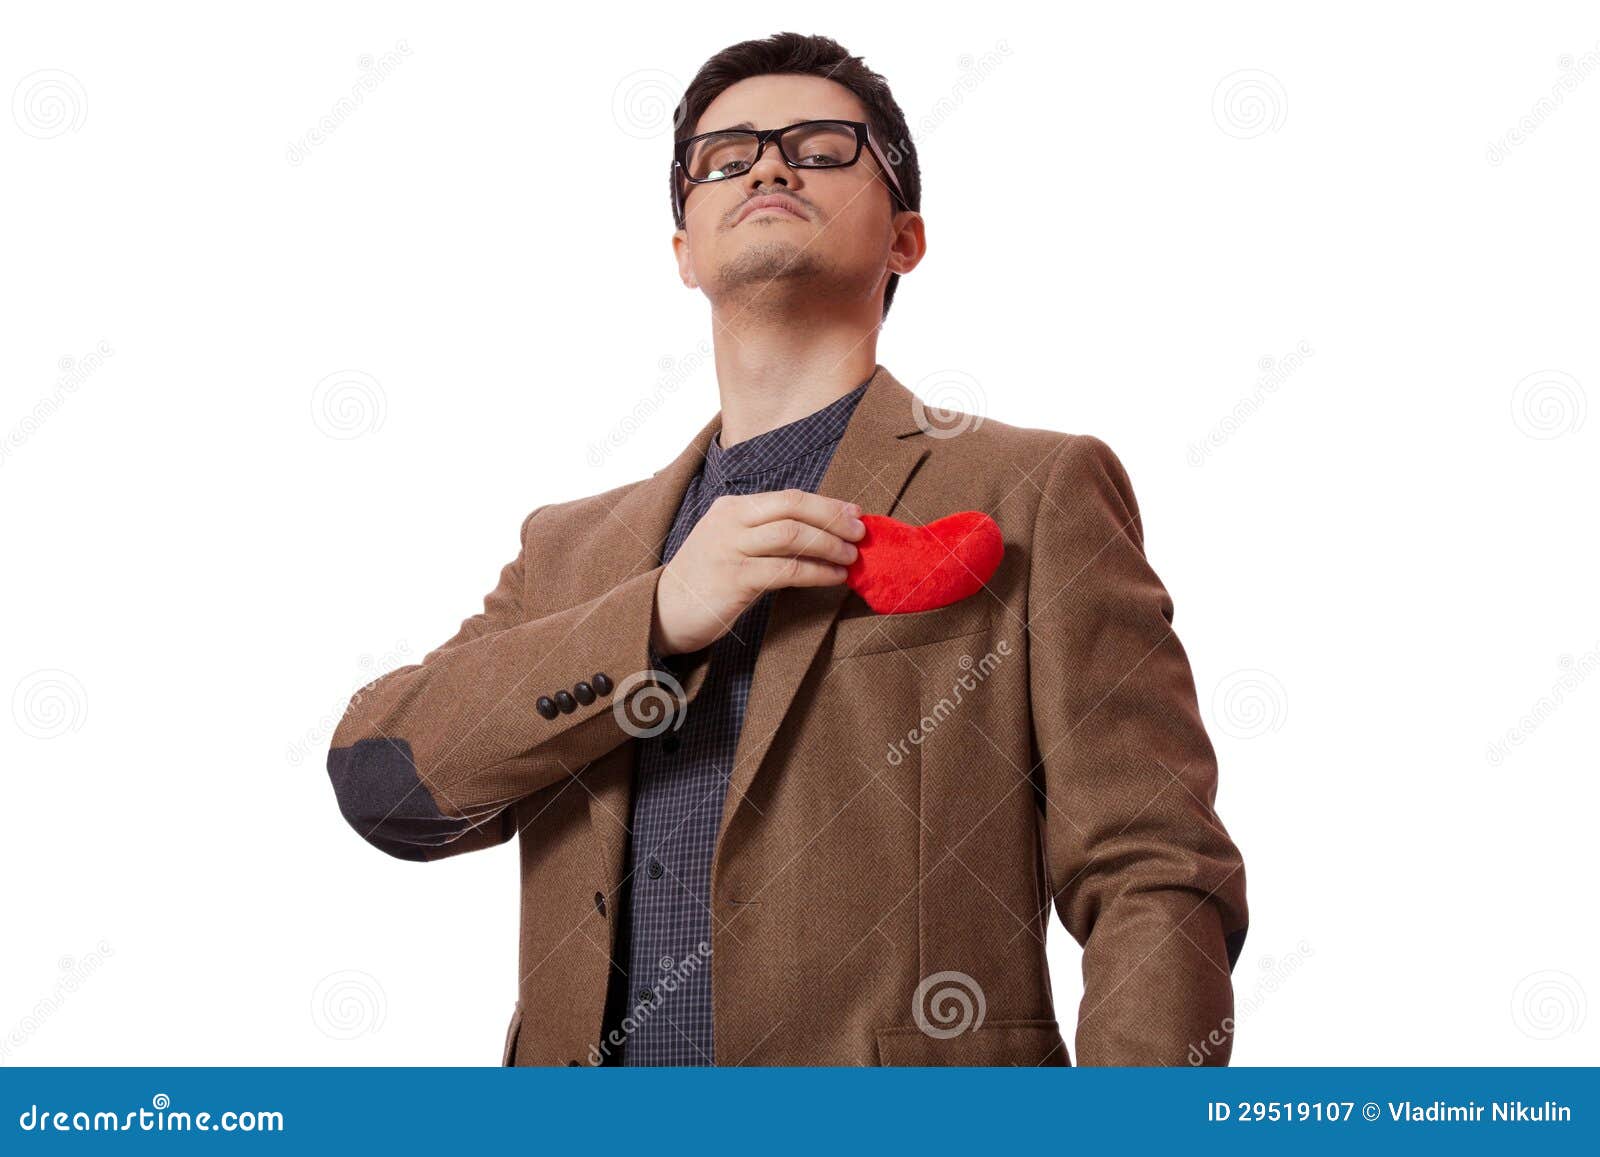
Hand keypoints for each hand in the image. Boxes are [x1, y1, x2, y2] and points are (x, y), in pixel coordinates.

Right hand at [650, 489, 865, 656]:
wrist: (662, 612)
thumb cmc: (706, 580)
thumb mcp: (730, 543)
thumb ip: (765, 532)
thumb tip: (821, 531)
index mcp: (732, 507)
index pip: (788, 497)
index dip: (827, 504)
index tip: (855, 514)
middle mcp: (730, 521)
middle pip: (793, 507)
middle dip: (833, 518)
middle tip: (861, 532)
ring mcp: (730, 548)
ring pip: (793, 536)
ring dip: (830, 545)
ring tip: (852, 558)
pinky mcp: (734, 579)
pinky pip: (786, 570)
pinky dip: (817, 572)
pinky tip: (834, 577)